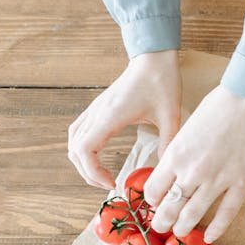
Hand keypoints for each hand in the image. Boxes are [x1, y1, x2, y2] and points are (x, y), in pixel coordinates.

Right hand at [68, 50, 181, 189]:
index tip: (112, 182)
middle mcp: (97, 113)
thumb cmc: (161, 82)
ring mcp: (95, 110)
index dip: (92, 172)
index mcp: (111, 116)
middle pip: (74, 150)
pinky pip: (79, 132)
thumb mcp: (171, 115)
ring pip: (73, 141)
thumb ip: (168, 142)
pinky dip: (82, 148)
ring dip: (83, 162)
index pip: (85, 150)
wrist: (153, 59)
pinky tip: (98, 157)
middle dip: (88, 173)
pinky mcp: (98, 108)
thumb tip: (166, 168)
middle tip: (109, 184)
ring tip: (102, 175)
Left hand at [143, 87, 244, 242]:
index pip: (153, 190)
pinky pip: (226, 213)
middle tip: (161, 227)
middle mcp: (193, 171)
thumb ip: (179, 152)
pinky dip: (216, 228)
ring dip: (184, 227)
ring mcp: (218, 179)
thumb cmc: (220, 106)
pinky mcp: (242, 183)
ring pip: (194, 214)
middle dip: (162, 221)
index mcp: (176, 155)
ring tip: (180, 232)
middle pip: (170, 207)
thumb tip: (174, 171)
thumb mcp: (187, 128)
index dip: (152, 201)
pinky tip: (209, 236)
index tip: (155, 203)